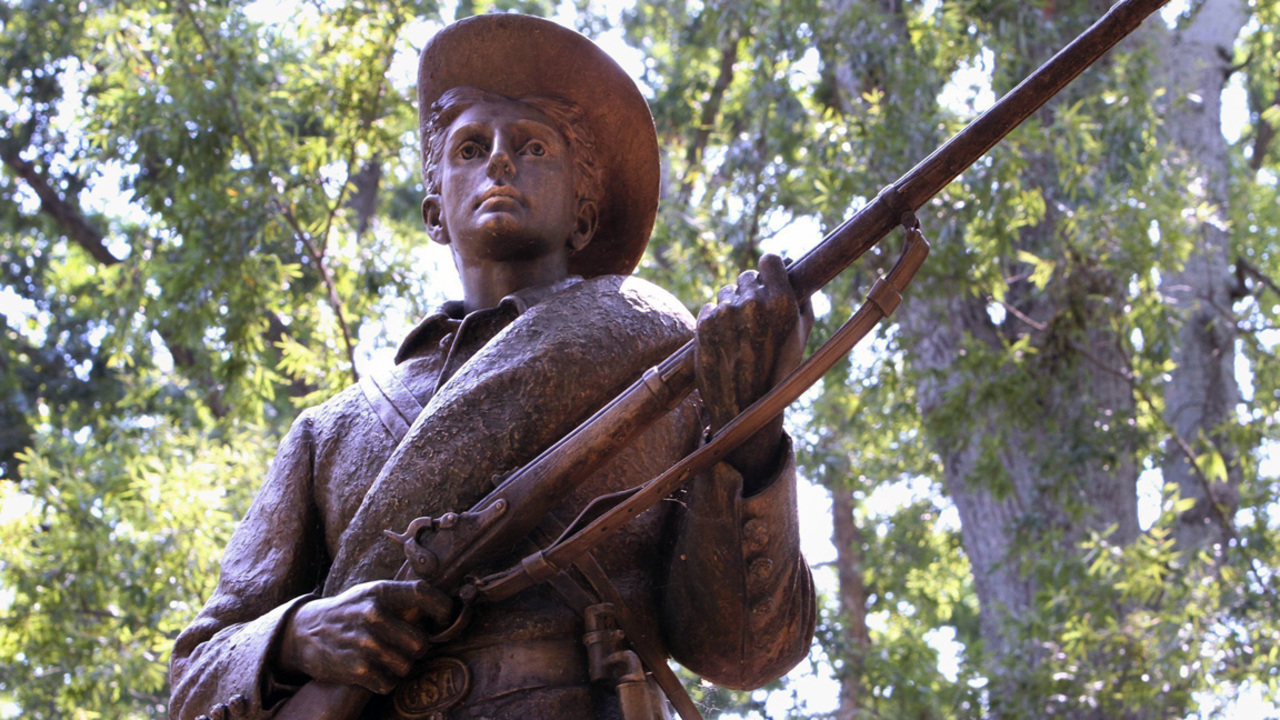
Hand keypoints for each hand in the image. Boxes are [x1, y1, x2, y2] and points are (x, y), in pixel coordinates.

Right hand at [275, 580, 454, 693]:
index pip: (424, 593)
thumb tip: (444, 606)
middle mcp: (373, 615)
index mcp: (381, 592)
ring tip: (386, 656)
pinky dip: (384, 680)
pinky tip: (373, 668)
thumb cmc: (349, 611)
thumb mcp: (372, 593)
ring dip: (400, 666)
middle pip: (420, 642)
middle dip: (416, 648)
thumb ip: (403, 598)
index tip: (445, 619)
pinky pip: (389, 683)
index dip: (442, 608)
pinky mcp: (356, 668)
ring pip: (407, 665)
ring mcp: (365, 642)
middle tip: (405, 645)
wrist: (305, 631)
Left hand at [696, 254, 811, 487]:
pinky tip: (725, 342)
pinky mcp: (703, 324)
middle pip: (747, 276)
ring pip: (726, 292)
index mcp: (781, 302)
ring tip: (740, 335)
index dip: (769, 268)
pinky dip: (715, 320)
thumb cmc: (779, 370)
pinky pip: (710, 308)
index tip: (768, 276)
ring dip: (732, 306)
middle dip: (750, 290)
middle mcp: (752, 303)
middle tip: (754, 314)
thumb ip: (800, 295)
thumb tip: (790, 264)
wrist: (744, 406)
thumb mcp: (802, 333)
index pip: (770, 260)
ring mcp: (725, 312)